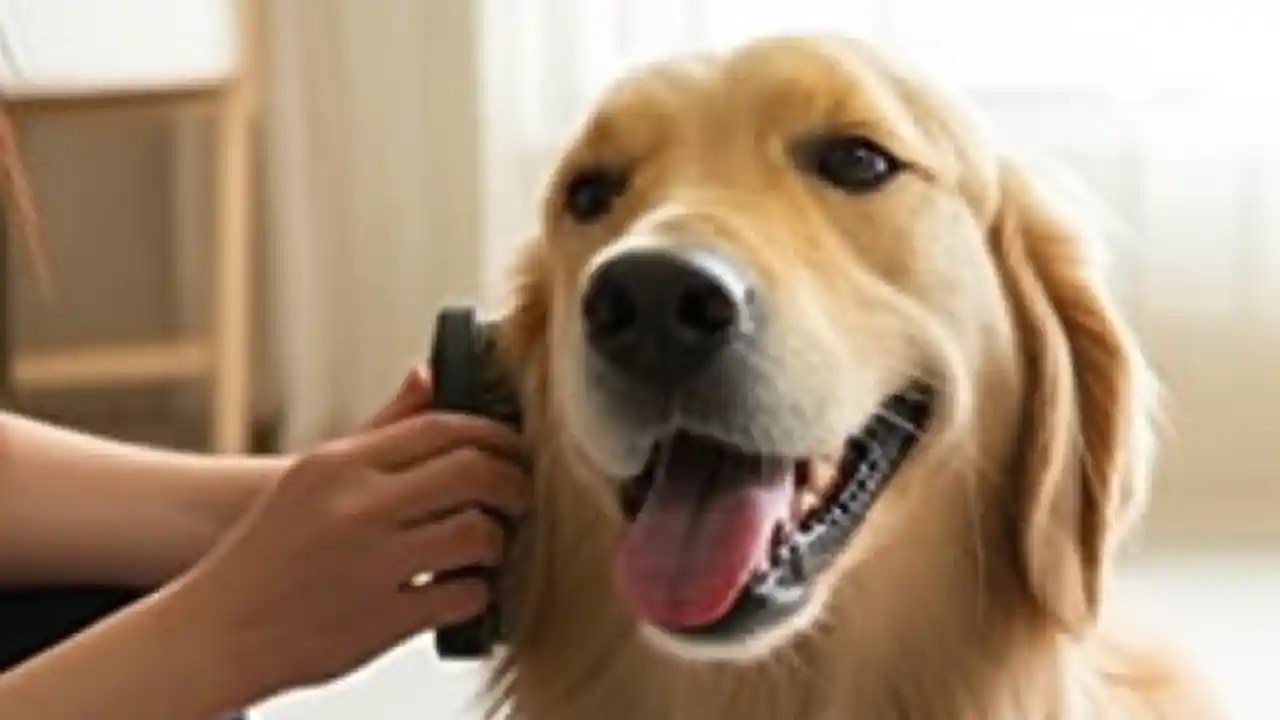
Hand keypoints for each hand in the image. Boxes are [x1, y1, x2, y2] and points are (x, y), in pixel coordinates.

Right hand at [171, 366, 527, 704]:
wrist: (220, 628)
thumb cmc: (275, 547)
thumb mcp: (316, 477)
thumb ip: (383, 430)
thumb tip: (429, 373)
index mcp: (342, 465)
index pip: (443, 428)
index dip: (495, 436)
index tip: (514, 451)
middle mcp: (358, 508)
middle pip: (473, 473)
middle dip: (514, 484)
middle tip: (522, 496)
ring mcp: (372, 565)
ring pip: (476, 534)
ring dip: (498, 542)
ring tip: (492, 546)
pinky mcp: (383, 620)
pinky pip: (462, 596)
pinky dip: (479, 593)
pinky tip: (470, 587)